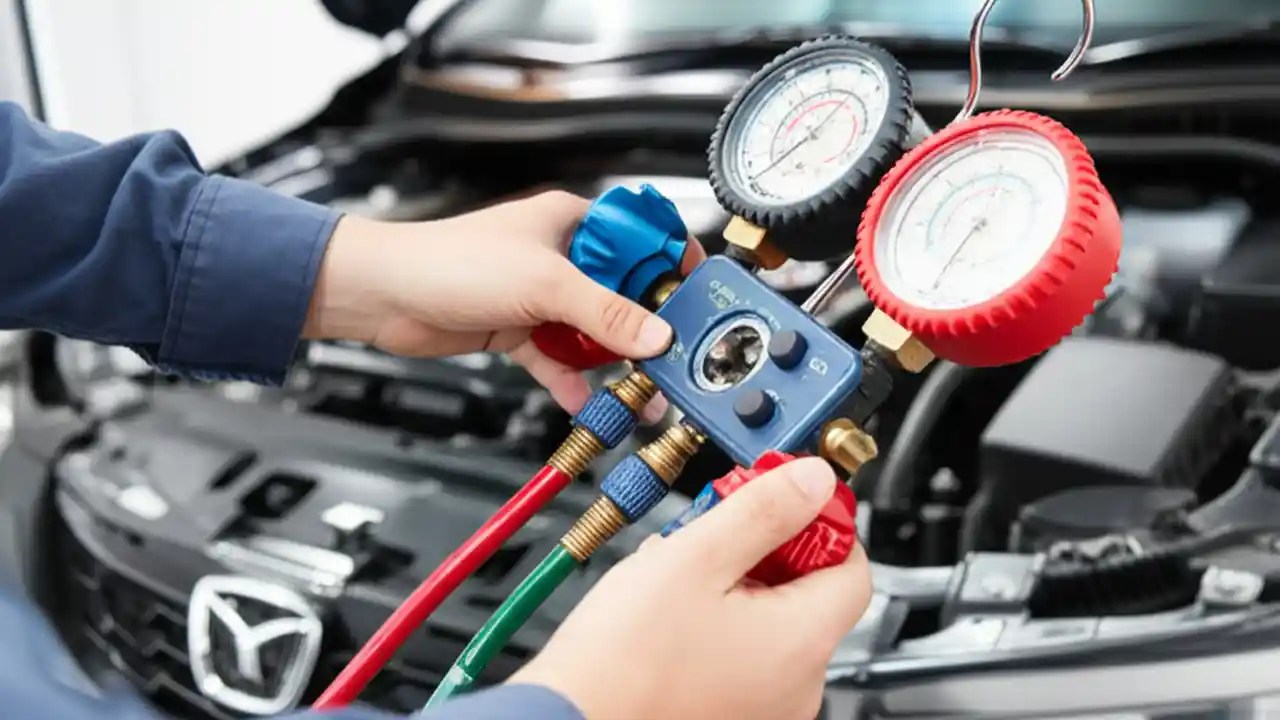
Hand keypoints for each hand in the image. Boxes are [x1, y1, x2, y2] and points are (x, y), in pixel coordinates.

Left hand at [303, 190, 703, 414]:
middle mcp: (561, 257)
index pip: (641, 239)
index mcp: (573, 223)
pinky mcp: (520, 330)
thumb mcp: (544, 285)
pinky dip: (574, 382)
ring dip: (615, 364)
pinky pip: (559, 359)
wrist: (383, 295)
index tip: (699, 300)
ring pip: (593, 332)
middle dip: (648, 330)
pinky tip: (591, 406)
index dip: (673, 268)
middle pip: (623, 294)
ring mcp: (540, 296)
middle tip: (675, 361)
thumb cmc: (448, 262)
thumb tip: (656, 335)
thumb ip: (605, 312)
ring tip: (644, 396)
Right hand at [509, 458, 872, 719]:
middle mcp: (797, 685)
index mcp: (802, 642)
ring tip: (678, 570)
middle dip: (764, 548)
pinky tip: (670, 609)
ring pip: (769, 622)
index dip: (821, 521)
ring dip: (733, 584)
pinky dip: (717, 624)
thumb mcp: (694, 558)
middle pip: (808, 592)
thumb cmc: (623, 661)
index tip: (782, 498)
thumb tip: (812, 479)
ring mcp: (765, 708)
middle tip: (717, 527)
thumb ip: (762, 511)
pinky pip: (743, 655)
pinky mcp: (732, 717)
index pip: (853, 565)